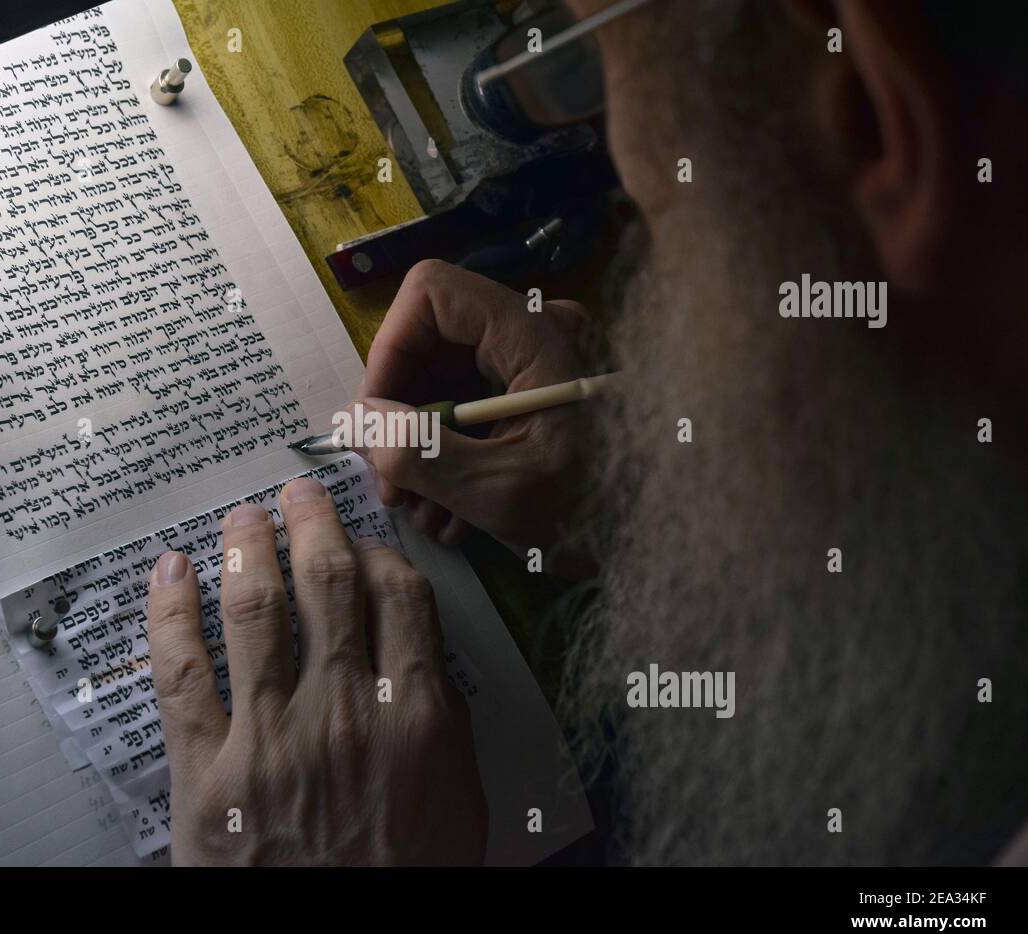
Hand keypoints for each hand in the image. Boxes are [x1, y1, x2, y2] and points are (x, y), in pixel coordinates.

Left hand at [146, 476, 487, 864]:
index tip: (363, 541)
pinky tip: (171, 571)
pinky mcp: (206, 773)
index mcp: (415, 716)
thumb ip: (442, 720)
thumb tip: (416, 651)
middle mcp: (343, 713)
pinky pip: (181, 673)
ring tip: (242, 514)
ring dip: (247, 547)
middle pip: (327, 582)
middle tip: (297, 493)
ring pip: (256, 610)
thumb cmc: (404, 882)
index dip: (377, 551)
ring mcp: (271, 738)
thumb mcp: (457, 801)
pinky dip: (170, 612)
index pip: (398, 596)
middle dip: (311, 523)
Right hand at [355, 259, 602, 570]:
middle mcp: (535, 333)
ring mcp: (538, 366)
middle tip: (389, 485)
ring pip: (444, 381)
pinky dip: (452, 458)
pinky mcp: (538, 398)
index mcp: (534, 333)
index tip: (376, 420)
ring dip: (421, 448)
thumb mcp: (499, 490)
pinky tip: (455, 515)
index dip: (389, 350)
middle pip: (431, 343)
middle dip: (400, 415)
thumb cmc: (603, 515)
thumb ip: (418, 452)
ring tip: (424, 514)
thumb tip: (355, 421)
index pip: (430, 294)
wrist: (672, 546)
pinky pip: (472, 408)